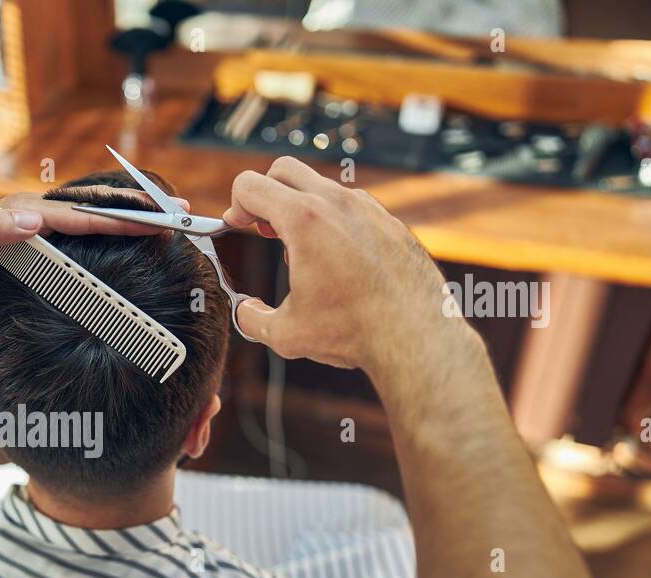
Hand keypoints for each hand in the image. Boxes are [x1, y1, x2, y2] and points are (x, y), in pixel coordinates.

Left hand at [0, 189, 187, 315]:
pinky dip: (109, 231)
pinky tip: (131, 239)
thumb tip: (29, 219)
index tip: (153, 223)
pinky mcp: (33, 242)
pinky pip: (79, 234)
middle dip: (136, 210)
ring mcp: (32, 226)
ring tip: (166, 221)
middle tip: (179, 212)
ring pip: (89, 217)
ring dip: (127, 218)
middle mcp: (28, 213)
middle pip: (91, 208)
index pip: (76, 215)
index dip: (117, 218)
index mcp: (16, 213)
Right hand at [222, 157, 461, 381]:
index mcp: (305, 220)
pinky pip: (351, 205)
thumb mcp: (287, 333)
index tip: (236, 225)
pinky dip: (332, 221)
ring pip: (320, 186)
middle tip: (262, 228)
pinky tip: (335, 259)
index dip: (234, 205)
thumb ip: (252, 318)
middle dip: (265, 194)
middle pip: (284, 170)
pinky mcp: (389, 221)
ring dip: (300, 208)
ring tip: (300, 252)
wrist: (415, 334)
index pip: (251, 185)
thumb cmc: (355, 331)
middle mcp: (337, 203)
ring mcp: (368, 208)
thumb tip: (246, 312)